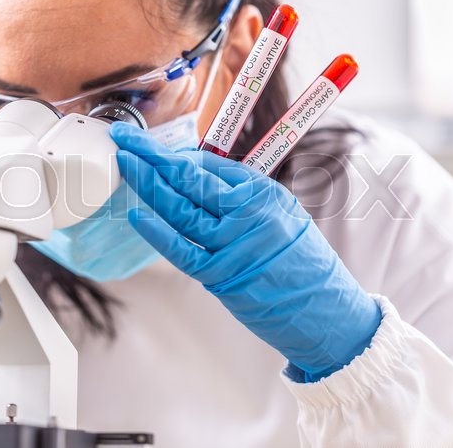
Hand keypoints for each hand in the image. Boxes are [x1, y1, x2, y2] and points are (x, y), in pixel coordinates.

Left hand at [109, 123, 380, 380]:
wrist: (328, 313)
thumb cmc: (304, 264)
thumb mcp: (282, 215)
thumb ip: (242, 197)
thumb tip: (195, 178)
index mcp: (263, 192)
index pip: (208, 165)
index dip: (173, 154)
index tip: (150, 146)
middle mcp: (248, 212)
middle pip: (189, 178)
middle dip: (151, 155)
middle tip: (124, 139)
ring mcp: (233, 244)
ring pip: (179, 208)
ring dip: (147, 184)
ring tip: (125, 165)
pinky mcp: (222, 276)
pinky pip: (181, 250)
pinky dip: (157, 233)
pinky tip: (137, 215)